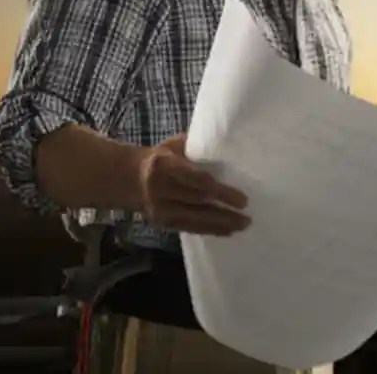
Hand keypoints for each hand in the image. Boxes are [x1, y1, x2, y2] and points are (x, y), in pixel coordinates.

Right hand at [133, 132, 250, 235]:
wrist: (128, 178)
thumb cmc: (160, 157)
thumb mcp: (174, 145)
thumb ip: (197, 146)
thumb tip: (229, 145)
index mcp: (164, 165)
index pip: (196, 180)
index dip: (220, 191)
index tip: (242, 199)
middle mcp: (160, 190)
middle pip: (198, 203)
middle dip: (224, 212)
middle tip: (247, 216)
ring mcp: (159, 210)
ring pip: (194, 220)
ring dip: (220, 225)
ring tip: (243, 225)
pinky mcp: (161, 223)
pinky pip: (189, 228)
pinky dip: (209, 230)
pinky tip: (227, 231)